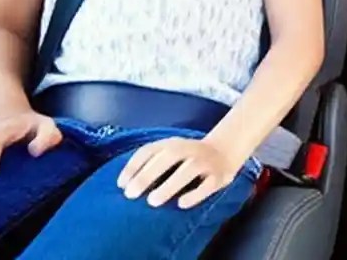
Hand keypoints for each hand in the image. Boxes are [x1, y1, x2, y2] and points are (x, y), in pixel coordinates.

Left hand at [118, 137, 244, 208]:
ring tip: (152, 201)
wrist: (225, 149)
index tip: (121, 185)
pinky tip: (182, 204)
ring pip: (189, 170)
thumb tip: (125, 184)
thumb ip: (151, 162)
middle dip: (147, 175)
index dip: (133, 166)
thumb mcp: (170, 151)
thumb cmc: (188, 156)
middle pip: (168, 157)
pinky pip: (208, 185)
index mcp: (173, 143)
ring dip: (169, 185)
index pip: (150, 150)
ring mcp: (206, 161)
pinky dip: (195, 194)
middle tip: (131, 194)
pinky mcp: (220, 175)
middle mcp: (189, 149)